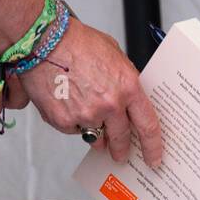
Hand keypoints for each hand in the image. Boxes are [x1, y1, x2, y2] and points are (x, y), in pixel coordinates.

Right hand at [18, 17, 163, 164]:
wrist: (45, 42)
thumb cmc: (78, 43)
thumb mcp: (115, 56)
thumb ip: (124, 80)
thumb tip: (128, 96)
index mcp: (128, 87)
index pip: (147, 125)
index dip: (153, 145)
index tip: (154, 157)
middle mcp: (109, 105)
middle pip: (121, 138)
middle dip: (122, 149)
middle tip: (121, 153)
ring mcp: (86, 115)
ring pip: (96, 137)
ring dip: (96, 133)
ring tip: (88, 115)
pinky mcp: (64, 121)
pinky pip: (73, 130)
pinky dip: (73, 122)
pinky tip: (68, 103)